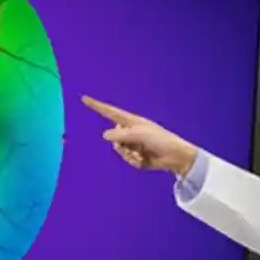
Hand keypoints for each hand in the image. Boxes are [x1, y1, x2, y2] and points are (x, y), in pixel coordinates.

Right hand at [81, 95, 197, 176]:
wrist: (175, 156)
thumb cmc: (160, 140)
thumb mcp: (138, 134)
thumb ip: (119, 134)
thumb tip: (105, 136)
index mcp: (131, 121)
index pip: (110, 112)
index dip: (97, 106)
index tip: (84, 98)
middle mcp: (130, 131)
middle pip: (112, 137)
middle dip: (121, 144)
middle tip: (134, 145)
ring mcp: (133, 144)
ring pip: (118, 150)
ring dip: (128, 154)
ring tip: (142, 153)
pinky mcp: (137, 156)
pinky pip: (127, 159)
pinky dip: (135, 161)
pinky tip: (146, 160)